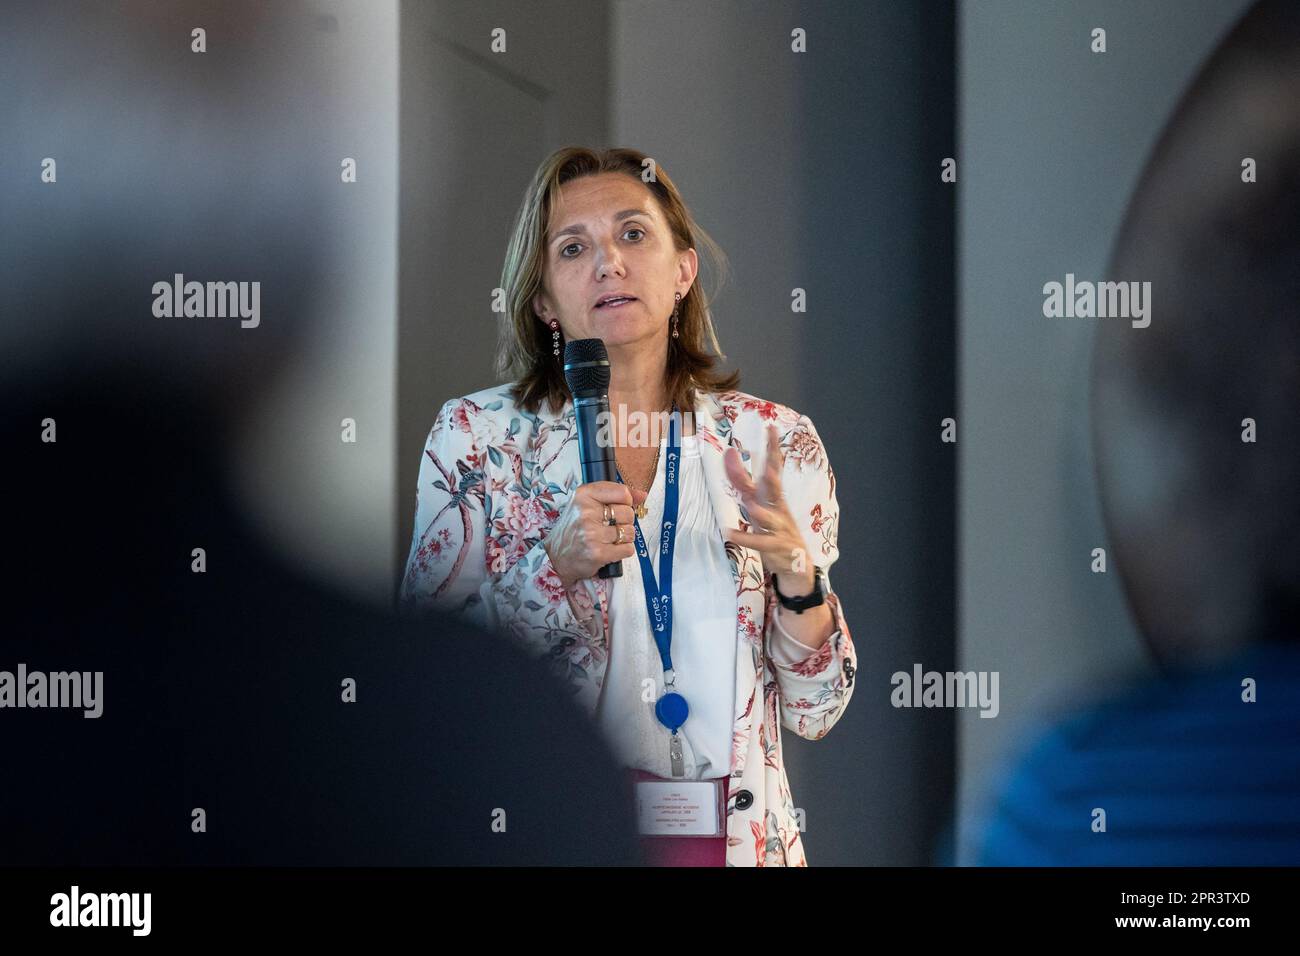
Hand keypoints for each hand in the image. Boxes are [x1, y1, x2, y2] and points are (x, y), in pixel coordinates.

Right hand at [543, 481, 649, 587]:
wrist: (555, 557)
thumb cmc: (574, 529)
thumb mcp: (587, 504)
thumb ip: (615, 495)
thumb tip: (642, 495)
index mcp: (583, 495)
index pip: (622, 492)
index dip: (625, 502)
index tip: (617, 508)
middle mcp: (586, 513)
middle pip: (628, 513)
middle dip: (624, 521)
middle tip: (609, 527)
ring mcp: (592, 534)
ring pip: (629, 532)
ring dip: (623, 538)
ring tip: (609, 539)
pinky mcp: (598, 553)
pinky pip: (627, 549)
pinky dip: (622, 551)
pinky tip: (609, 550)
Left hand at [722, 424, 811, 586]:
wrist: (797, 563)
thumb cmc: (774, 528)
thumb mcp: (759, 502)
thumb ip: (742, 481)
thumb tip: (730, 454)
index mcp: (774, 496)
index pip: (773, 468)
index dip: (772, 449)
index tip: (771, 428)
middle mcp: (777, 509)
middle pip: (775, 488)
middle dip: (772, 474)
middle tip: (770, 462)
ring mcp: (778, 528)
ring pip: (769, 519)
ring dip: (760, 512)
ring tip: (751, 506)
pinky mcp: (774, 546)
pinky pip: (758, 542)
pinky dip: (744, 538)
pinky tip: (729, 533)